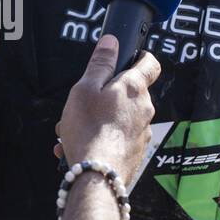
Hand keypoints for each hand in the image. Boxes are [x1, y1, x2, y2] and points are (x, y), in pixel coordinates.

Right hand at [55, 34, 160, 183]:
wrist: (97, 177)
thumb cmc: (89, 131)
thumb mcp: (85, 89)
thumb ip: (100, 64)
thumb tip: (112, 41)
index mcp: (133, 88)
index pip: (150, 63)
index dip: (141, 57)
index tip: (130, 57)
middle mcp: (144, 109)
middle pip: (128, 93)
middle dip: (104, 96)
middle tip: (80, 105)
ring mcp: (142, 132)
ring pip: (119, 118)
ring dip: (97, 120)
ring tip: (70, 132)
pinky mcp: (135, 152)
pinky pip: (117, 138)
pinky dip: (100, 139)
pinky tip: (77, 147)